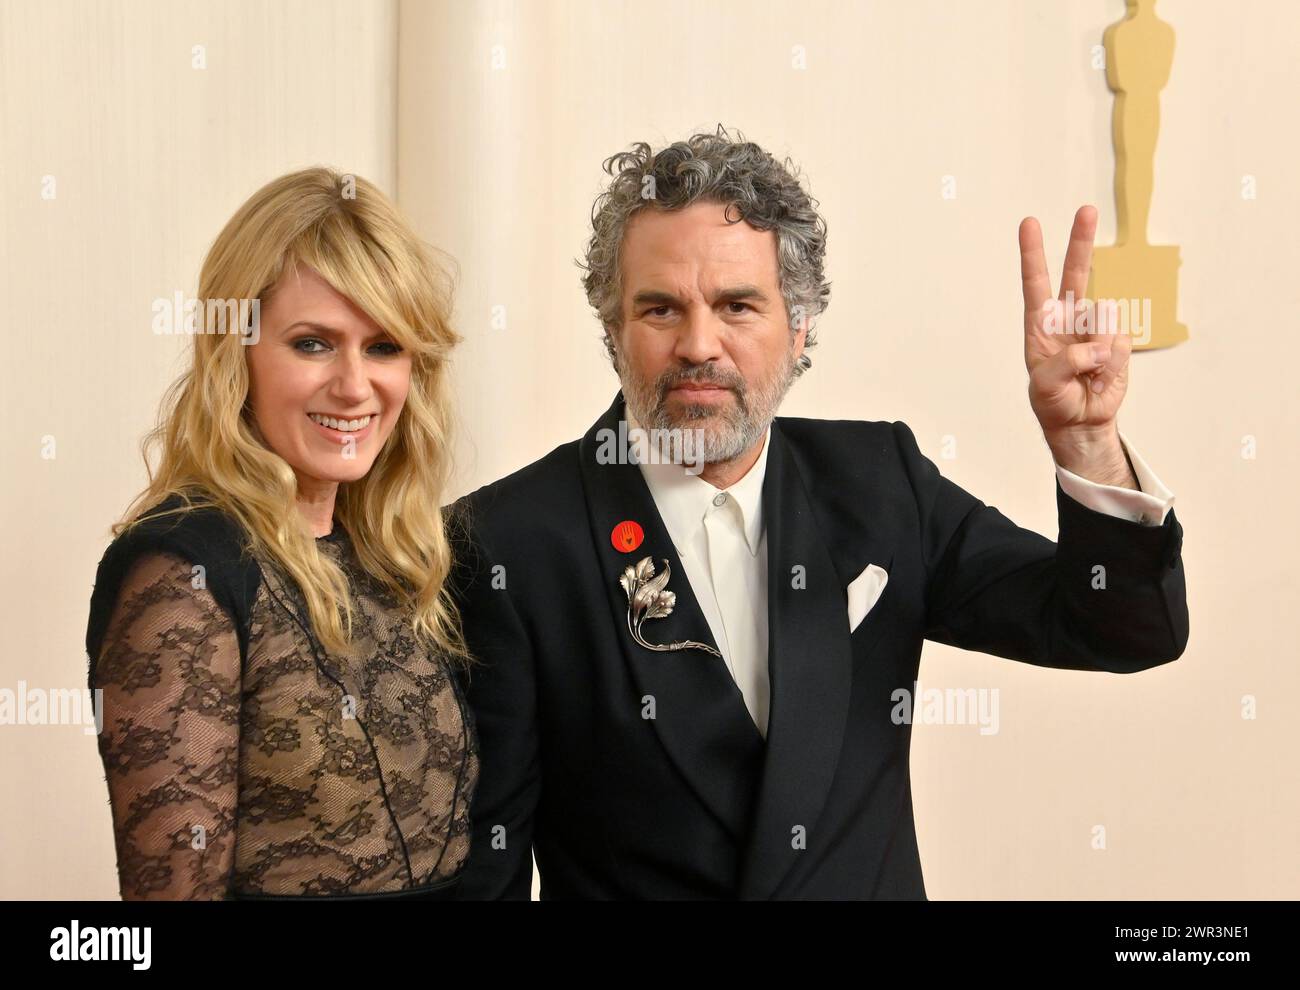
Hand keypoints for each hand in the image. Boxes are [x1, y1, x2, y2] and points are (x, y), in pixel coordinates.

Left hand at [1020, 206, 1134, 485]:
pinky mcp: (1118, 343)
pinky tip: (1102, 377)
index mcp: (1042, 324)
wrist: (1081, 422)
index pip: (1036, 283)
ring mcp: (1095, 329)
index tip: (1029, 223)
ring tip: (1087, 375)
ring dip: (1096, 353)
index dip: (1032, 254)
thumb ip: (1067, 362)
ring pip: (1103, 320)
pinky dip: (1112, 366)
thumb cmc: (1054, 401)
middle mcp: (1069, 319)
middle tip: (1087, 210)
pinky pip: (1119, 346)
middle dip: (1081, 241)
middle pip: (1076, 273)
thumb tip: (1097, 346)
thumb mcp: (1046, 386)